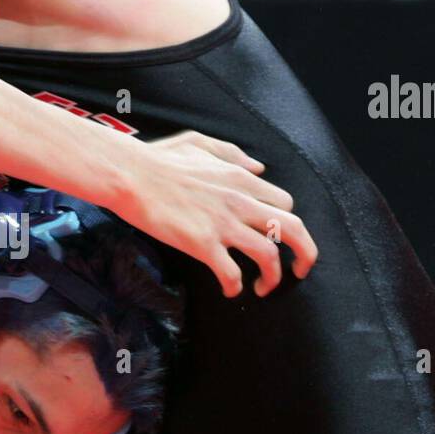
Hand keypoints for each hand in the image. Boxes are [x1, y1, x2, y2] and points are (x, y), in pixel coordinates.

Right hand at [124, 129, 317, 297]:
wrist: (130, 174)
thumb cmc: (158, 159)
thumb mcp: (200, 143)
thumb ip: (232, 154)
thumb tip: (258, 168)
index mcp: (241, 178)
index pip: (285, 204)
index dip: (286, 223)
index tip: (277, 237)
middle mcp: (240, 202)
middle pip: (292, 229)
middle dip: (305, 254)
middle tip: (300, 271)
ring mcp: (222, 224)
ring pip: (268, 256)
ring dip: (272, 278)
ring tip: (263, 288)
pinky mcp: (202, 244)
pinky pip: (231, 273)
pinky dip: (235, 287)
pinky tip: (229, 290)